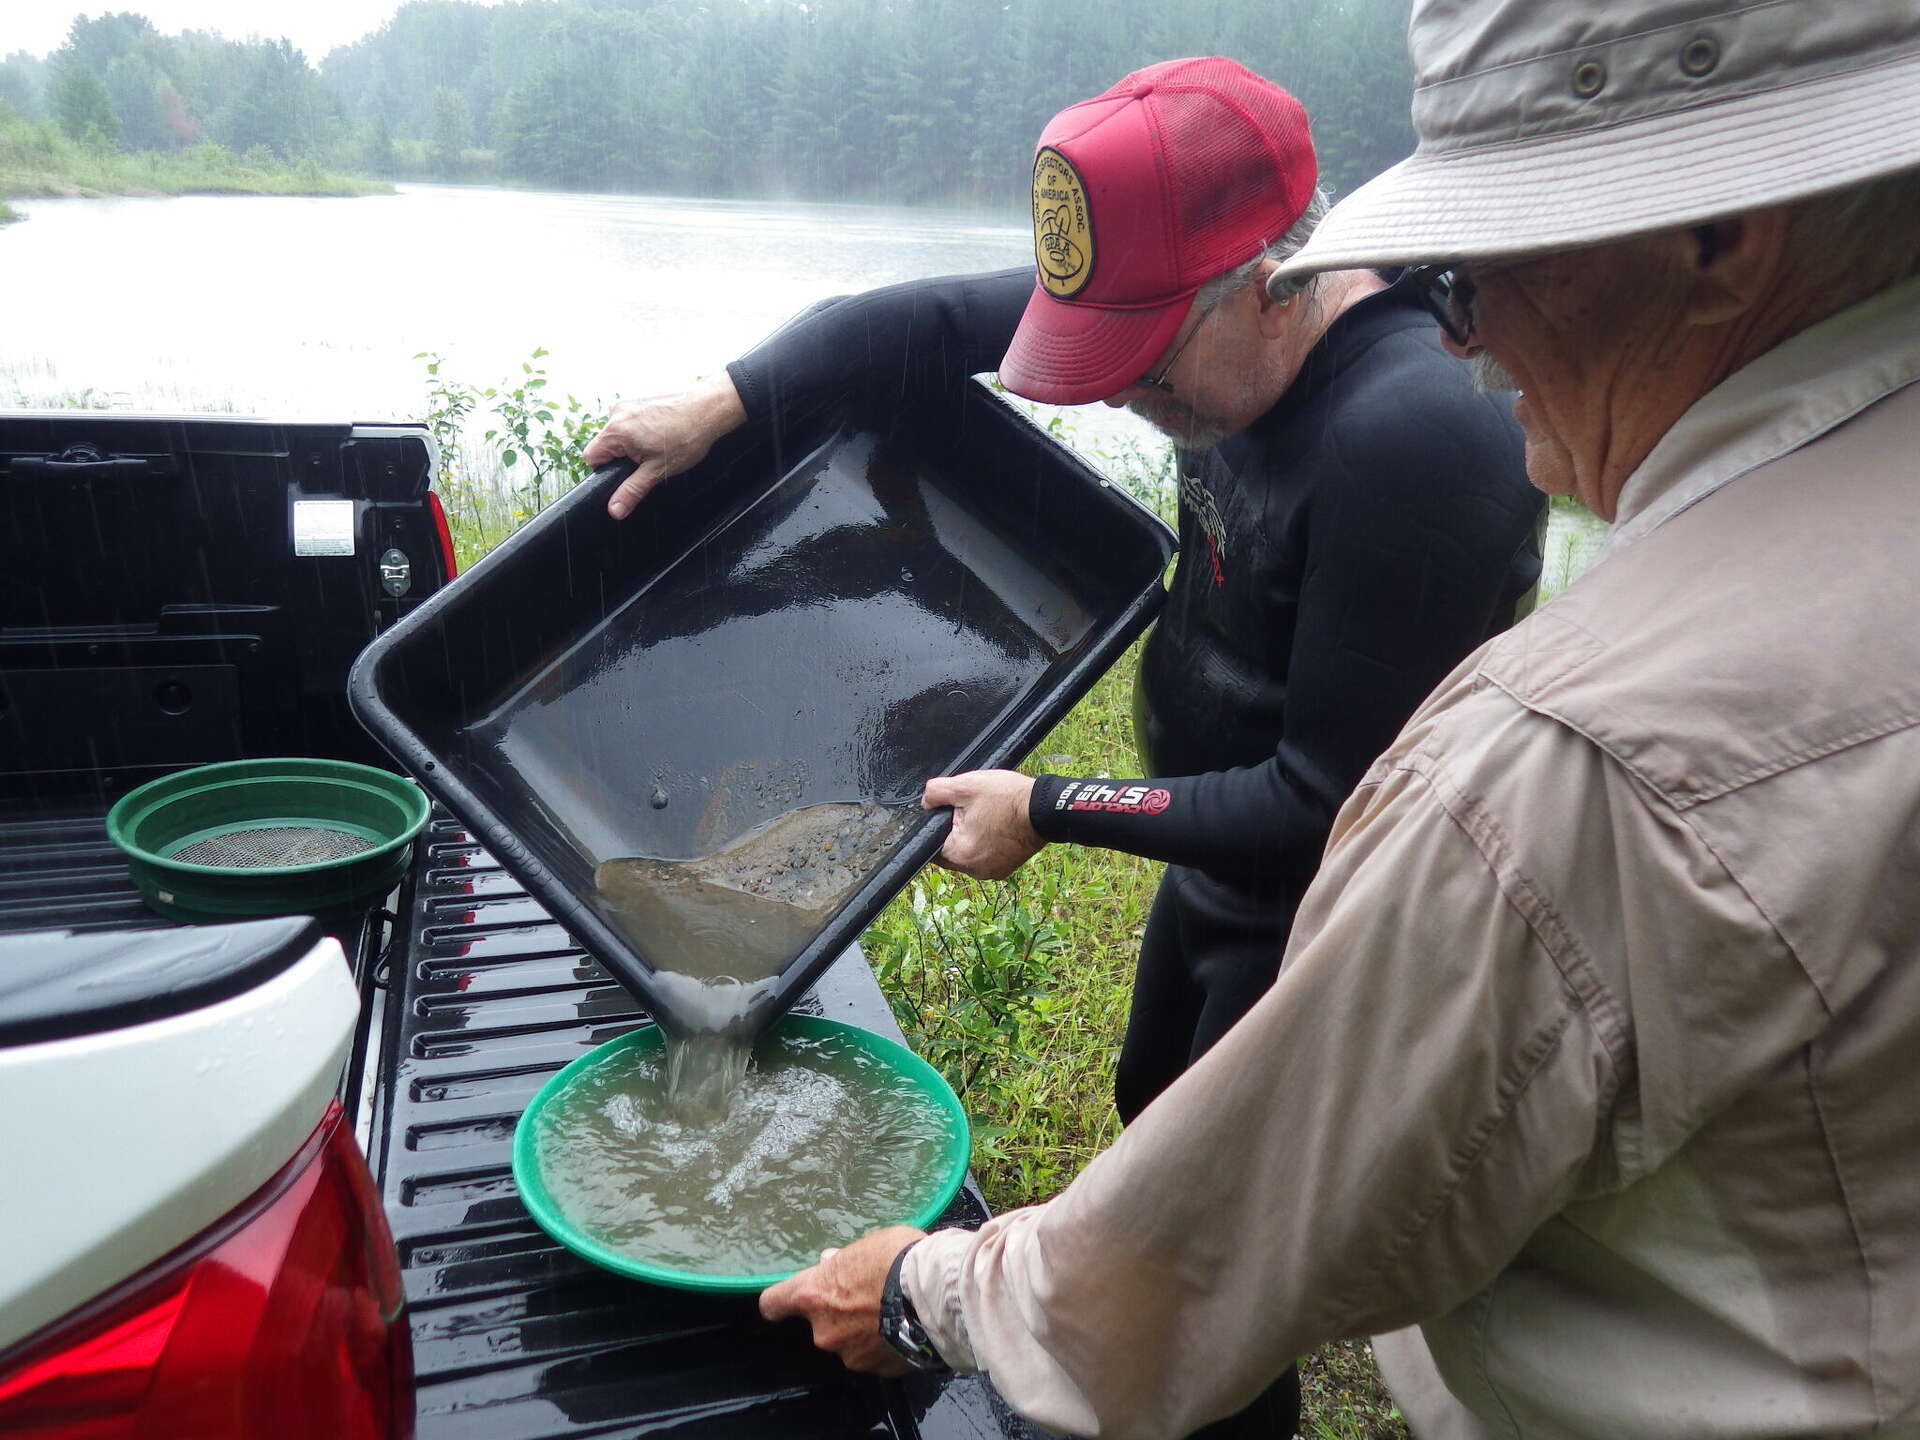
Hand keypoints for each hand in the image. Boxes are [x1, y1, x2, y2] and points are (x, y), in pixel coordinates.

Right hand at [582, 375, 747, 518]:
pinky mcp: (639, 397)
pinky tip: (663, 431)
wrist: (710, 407)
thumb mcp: (658, 471)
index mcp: (616, 431)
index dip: (606, 470)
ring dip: (633, 441)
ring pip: (619, 431)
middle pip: (605, 443)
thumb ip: (632, 490)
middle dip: (623, 455)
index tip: (626, 472)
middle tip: (650, 458)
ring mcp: (628, 402)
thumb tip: (614, 509)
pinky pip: (631, 419)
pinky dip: (642, 428)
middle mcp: (617, 412)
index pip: (591, 457)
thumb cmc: (688, 436)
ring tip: (660, 443)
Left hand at [759, 1226, 926, 1374]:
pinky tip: (906, 1328)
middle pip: (822, 1324)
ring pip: (850, 1342)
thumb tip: (830, 1263)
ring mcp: (851, 1355)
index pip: (773, 1303)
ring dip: (864, 1332)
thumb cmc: (900, 1259)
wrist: (938, 1295)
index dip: (779, 1302)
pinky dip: (885, 1345)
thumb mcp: (868, 1245)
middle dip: (841, 1314)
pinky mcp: (878, 1370)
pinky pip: (876, 1355)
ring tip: (895, 1313)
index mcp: (814, 1295)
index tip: (787, 1301)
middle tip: (869, 1296)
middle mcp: (825, 1331)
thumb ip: (844, 1261)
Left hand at [922, 770, 1043, 879]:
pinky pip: (985, 857)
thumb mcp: (965, 785)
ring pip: (968, 854)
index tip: (952, 813)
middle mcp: (974, 870)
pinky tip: (997, 826)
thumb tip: (925, 802)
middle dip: (956, 831)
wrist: (1046, 809)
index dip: (938, 826)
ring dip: (972, 837)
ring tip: (988, 817)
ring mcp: (991, 872)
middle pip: (950, 851)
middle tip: (973, 811)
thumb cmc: (1008, 798)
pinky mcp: (1004, 869)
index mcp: (960, 855)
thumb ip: (935, 793)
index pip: (930, 846)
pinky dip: (987, 844)